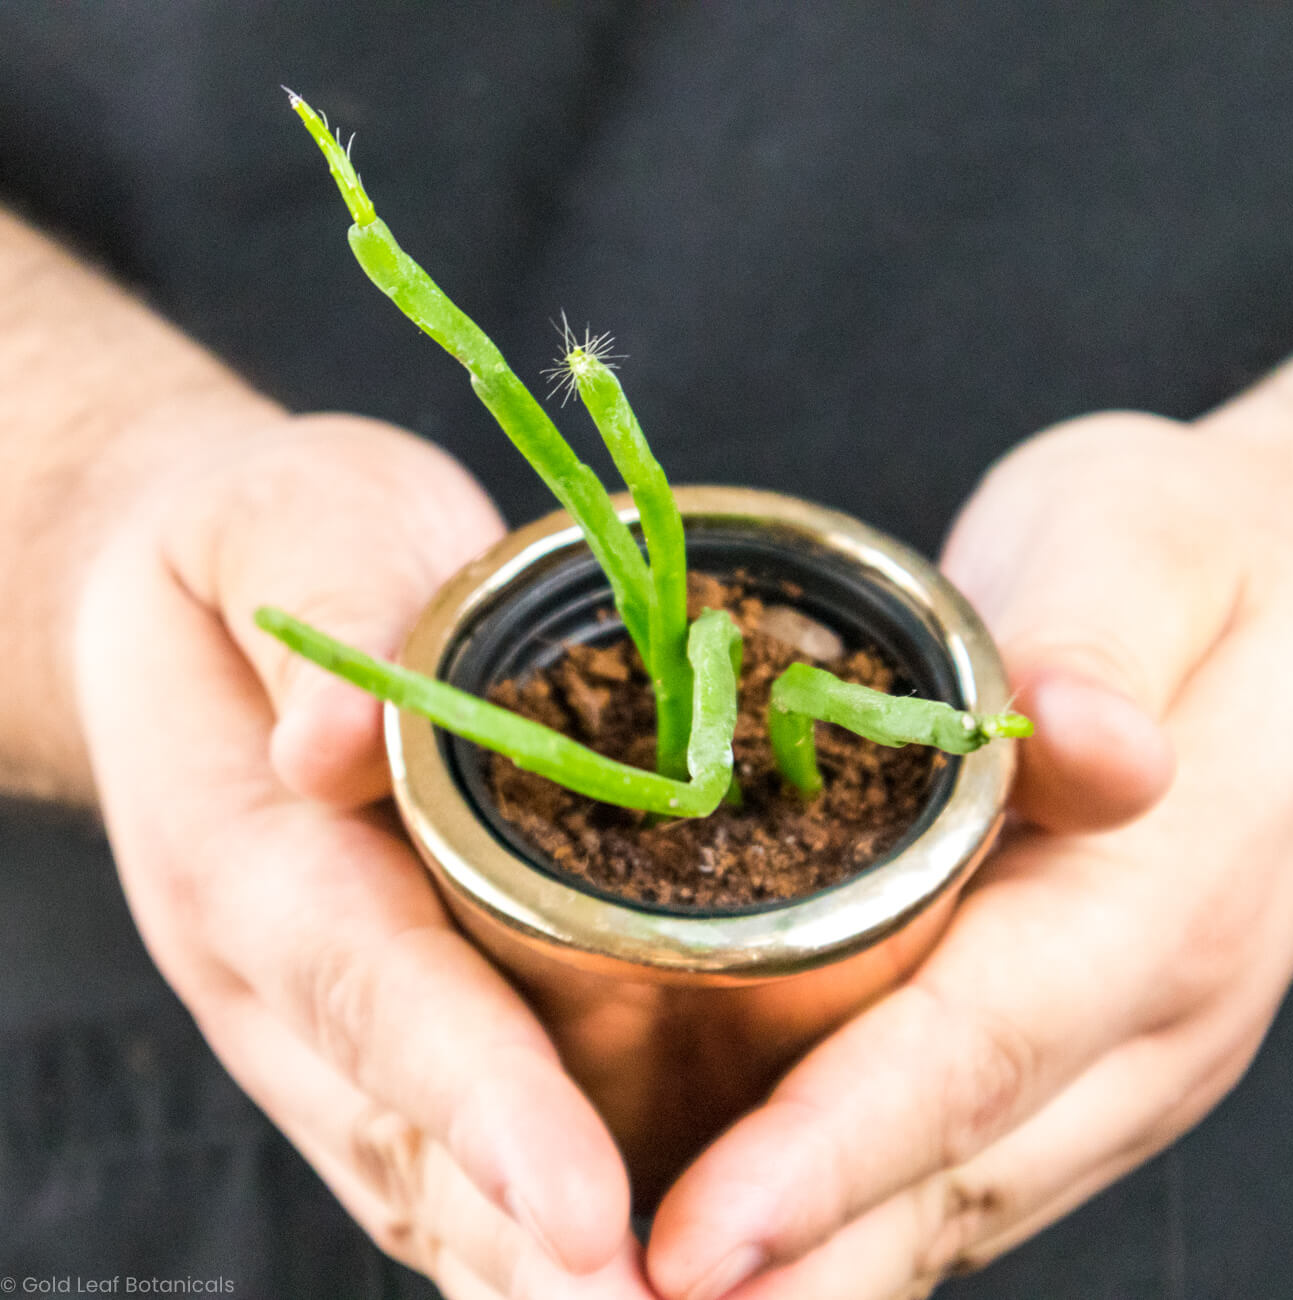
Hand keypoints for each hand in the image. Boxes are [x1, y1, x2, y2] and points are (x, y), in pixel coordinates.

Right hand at [73, 413, 655, 1298]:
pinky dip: (519, 1224)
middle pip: (407, 1133)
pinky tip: (623, 1273)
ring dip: (528, 1271)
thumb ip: (326, 610)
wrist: (194, 601)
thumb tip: (335, 746)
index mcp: (255, 846)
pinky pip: (442, 1136)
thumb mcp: (299, 520)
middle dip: (526, 1252)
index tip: (590, 1214)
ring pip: (422, 1170)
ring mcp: (322, 1007)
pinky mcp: (371, 1008)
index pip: (377, 993)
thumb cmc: (269, 546)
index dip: (482, 1103)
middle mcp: (282, 967)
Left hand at [644, 382, 1292, 1298]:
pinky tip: (760, 1246)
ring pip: (961, 1194)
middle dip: (797, 1268)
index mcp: (1158, 887)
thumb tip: (1084, 736)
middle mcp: (1149, 1007)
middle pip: (953, 1172)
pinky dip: (857, 1215)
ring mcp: (1125, 1044)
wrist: (1277, 588)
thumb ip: (1102, 639)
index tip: (695, 1244)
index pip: (974, 1045)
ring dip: (820, 1269)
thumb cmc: (1186, 552)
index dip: (832, 1152)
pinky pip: (967, 1156)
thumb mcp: (1142, 545)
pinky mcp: (1088, 1041)